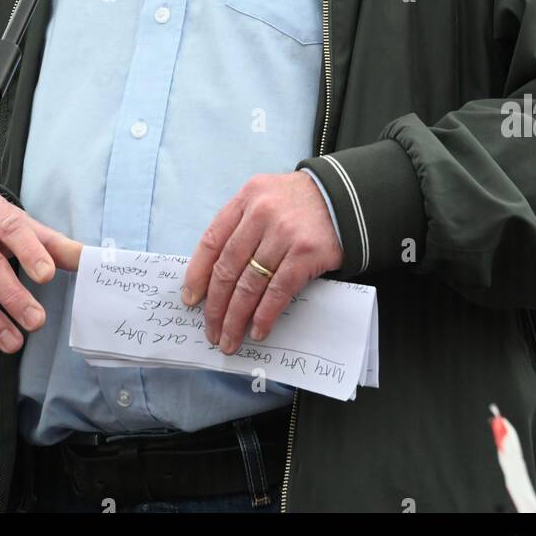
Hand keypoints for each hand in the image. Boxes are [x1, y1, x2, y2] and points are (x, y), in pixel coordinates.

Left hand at [181, 171, 342, 353]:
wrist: (345, 197)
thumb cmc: (298, 203)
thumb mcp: (264, 197)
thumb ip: (241, 225)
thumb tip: (214, 275)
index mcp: (246, 198)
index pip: (212, 241)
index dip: (198, 274)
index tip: (191, 300)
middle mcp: (261, 213)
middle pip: (228, 268)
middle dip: (215, 305)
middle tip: (211, 330)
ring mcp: (284, 234)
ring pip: (250, 284)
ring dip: (236, 317)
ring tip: (229, 338)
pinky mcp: (306, 253)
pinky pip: (277, 291)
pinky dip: (264, 315)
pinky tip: (257, 330)